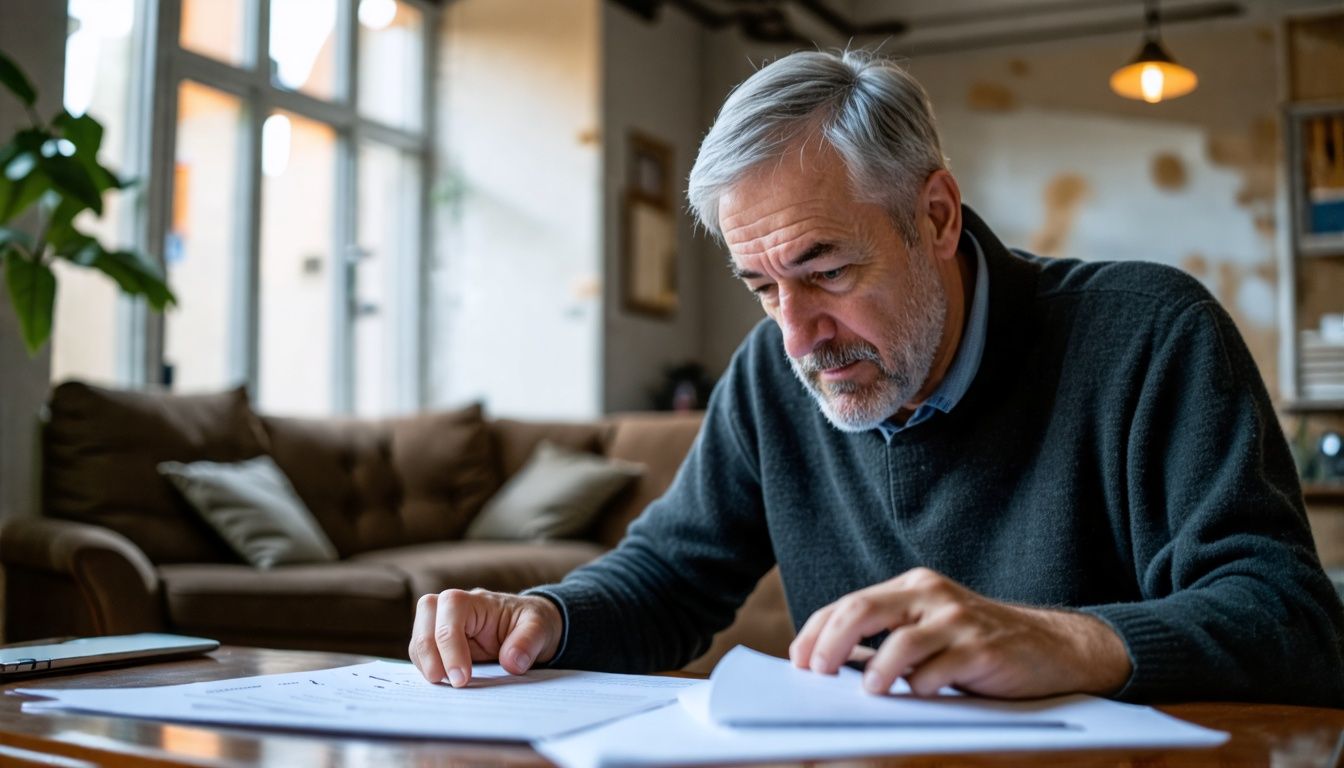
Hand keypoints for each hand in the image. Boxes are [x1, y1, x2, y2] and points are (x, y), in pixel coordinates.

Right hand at [409, 589, 562, 687]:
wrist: (531, 630)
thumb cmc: (533, 624)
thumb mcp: (541, 629)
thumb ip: (528, 642)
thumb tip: (511, 663)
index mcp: (479, 600)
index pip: (452, 607)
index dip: (451, 643)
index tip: (462, 678)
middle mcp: (455, 607)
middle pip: (426, 613)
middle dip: (429, 650)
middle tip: (443, 681)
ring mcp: (444, 622)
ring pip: (419, 633)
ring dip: (425, 661)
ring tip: (443, 686)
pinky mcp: (440, 642)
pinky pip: (422, 651)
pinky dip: (426, 667)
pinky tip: (441, 683)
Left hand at [789, 568, 1130, 698]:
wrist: (1054, 648)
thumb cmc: (980, 645)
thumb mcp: (931, 631)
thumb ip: (889, 640)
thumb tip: (831, 669)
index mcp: (913, 587)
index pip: (850, 603)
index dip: (818, 630)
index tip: (798, 659)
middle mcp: (931, 595)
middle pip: (863, 611)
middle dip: (830, 644)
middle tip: (813, 673)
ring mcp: (957, 619)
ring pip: (899, 640)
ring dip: (875, 671)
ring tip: (866, 692)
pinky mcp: (982, 648)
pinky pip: (940, 668)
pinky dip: (921, 686)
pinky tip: (918, 695)